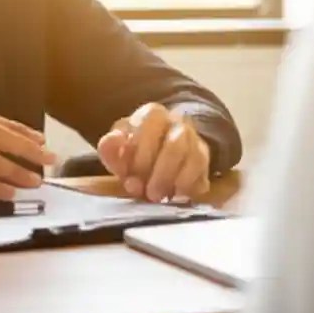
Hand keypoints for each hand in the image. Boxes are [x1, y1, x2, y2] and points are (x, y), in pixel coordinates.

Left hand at [96, 103, 210, 203]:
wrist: (154, 162)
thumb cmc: (133, 155)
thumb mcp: (116, 152)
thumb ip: (110, 148)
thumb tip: (114, 140)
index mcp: (153, 114)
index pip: (151, 121)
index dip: (141, 149)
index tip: (130, 173)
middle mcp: (178, 124)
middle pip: (176, 144)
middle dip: (160, 172)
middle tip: (147, 193)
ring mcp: (195, 141)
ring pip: (194, 158)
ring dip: (175, 182)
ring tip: (158, 197)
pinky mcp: (204, 162)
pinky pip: (203, 174)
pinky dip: (188, 187)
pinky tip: (174, 197)